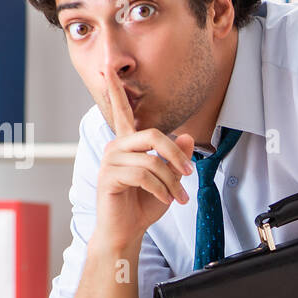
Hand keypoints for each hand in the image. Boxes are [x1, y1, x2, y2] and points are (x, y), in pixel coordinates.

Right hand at [92, 65, 197, 251]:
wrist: (126, 231)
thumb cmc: (143, 205)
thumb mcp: (167, 179)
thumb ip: (174, 158)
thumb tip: (187, 138)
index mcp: (128, 143)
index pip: (122, 110)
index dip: (114, 89)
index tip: (109, 66)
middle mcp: (116, 146)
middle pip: (153, 135)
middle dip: (176, 156)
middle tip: (189, 174)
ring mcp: (110, 161)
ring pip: (152, 161)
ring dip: (172, 182)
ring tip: (178, 197)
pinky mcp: (108, 177)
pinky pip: (144, 177)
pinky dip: (162, 191)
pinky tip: (165, 201)